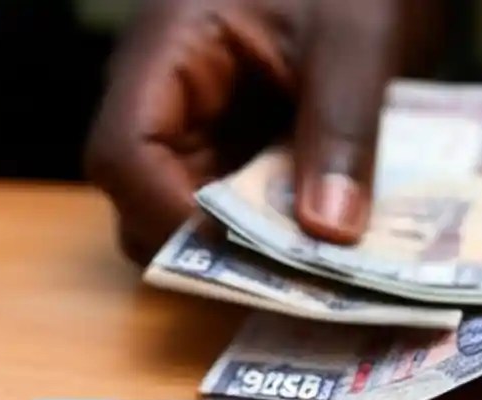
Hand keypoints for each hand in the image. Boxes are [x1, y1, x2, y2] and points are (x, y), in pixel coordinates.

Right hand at [84, 0, 442, 262]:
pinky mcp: (242, 149)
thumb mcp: (358, 37)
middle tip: (291, 279)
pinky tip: (326, 247)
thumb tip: (328, 233)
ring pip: (193, 217)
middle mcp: (170, 97)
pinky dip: (276, 235)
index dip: (167, 216)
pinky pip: (241, 210)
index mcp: (170, 50)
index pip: (123, 153)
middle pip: (145, 201)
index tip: (240, 256)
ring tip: (317, 270)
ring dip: (249, 250)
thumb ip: (343, 128)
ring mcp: (203, 127)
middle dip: (211, 249)